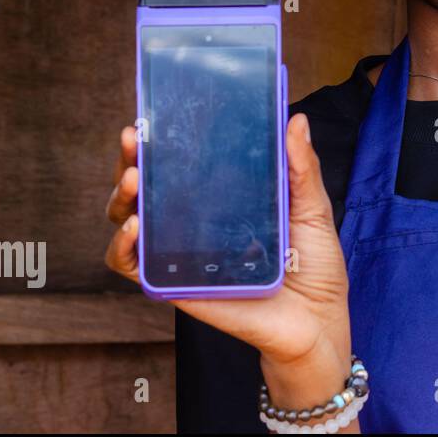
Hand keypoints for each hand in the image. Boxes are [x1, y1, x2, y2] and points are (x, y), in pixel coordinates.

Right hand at [104, 115, 351, 403]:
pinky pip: (133, 266)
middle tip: (132, 139)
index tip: (152, 114)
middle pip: (145, 187)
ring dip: (120, 197)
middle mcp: (194, 222)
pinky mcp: (175, 284)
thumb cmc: (315, 266)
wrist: (317, 322)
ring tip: (133, 178)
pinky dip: (122, 247)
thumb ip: (301, 167)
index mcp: (223, 198)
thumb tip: (294, 120)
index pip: (181, 163)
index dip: (160, 140)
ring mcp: (180, 253)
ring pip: (127, 221)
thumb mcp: (311, 209)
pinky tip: (134, 229)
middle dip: (129, 160)